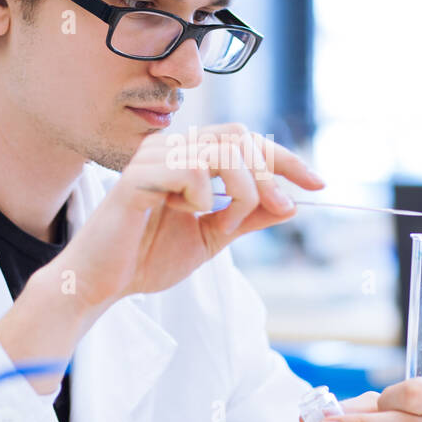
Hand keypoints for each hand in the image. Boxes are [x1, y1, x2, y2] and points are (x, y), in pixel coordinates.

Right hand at [55, 123, 323, 309]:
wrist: (103, 284)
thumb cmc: (147, 257)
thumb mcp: (213, 236)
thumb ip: (247, 216)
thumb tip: (291, 203)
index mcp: (187, 155)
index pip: (245, 139)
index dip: (285, 158)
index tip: (318, 182)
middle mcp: (170, 147)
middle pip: (239, 137)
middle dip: (269, 173)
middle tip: (282, 208)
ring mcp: (151, 158)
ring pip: (220, 151)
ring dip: (241, 188)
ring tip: (228, 217)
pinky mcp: (136, 179)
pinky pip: (188, 171)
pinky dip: (202, 195)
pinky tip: (189, 213)